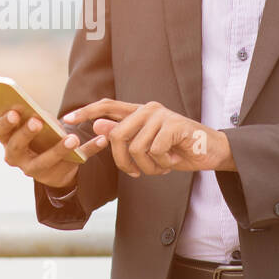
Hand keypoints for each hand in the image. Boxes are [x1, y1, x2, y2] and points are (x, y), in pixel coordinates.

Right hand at [0, 107, 109, 189]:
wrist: (52, 163)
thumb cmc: (36, 134)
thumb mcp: (26, 123)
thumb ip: (15, 113)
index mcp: (7, 140)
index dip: (5, 123)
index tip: (14, 112)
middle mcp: (17, 158)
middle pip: (18, 147)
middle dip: (27, 133)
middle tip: (38, 122)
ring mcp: (37, 170)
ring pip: (45, 161)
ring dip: (59, 149)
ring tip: (72, 138)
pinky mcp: (59, 175)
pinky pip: (75, 162)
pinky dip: (89, 150)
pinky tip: (101, 139)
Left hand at [63, 99, 234, 177]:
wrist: (212, 151)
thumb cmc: (177, 150)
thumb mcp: (147, 147)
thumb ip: (123, 136)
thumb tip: (97, 126)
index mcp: (139, 112)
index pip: (107, 106)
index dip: (86, 112)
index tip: (66, 119)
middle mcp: (148, 109)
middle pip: (117, 136)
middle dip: (123, 161)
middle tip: (137, 172)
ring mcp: (162, 115)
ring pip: (136, 147)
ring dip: (147, 166)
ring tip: (161, 166)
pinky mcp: (174, 124)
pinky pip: (154, 151)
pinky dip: (161, 165)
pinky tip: (172, 162)